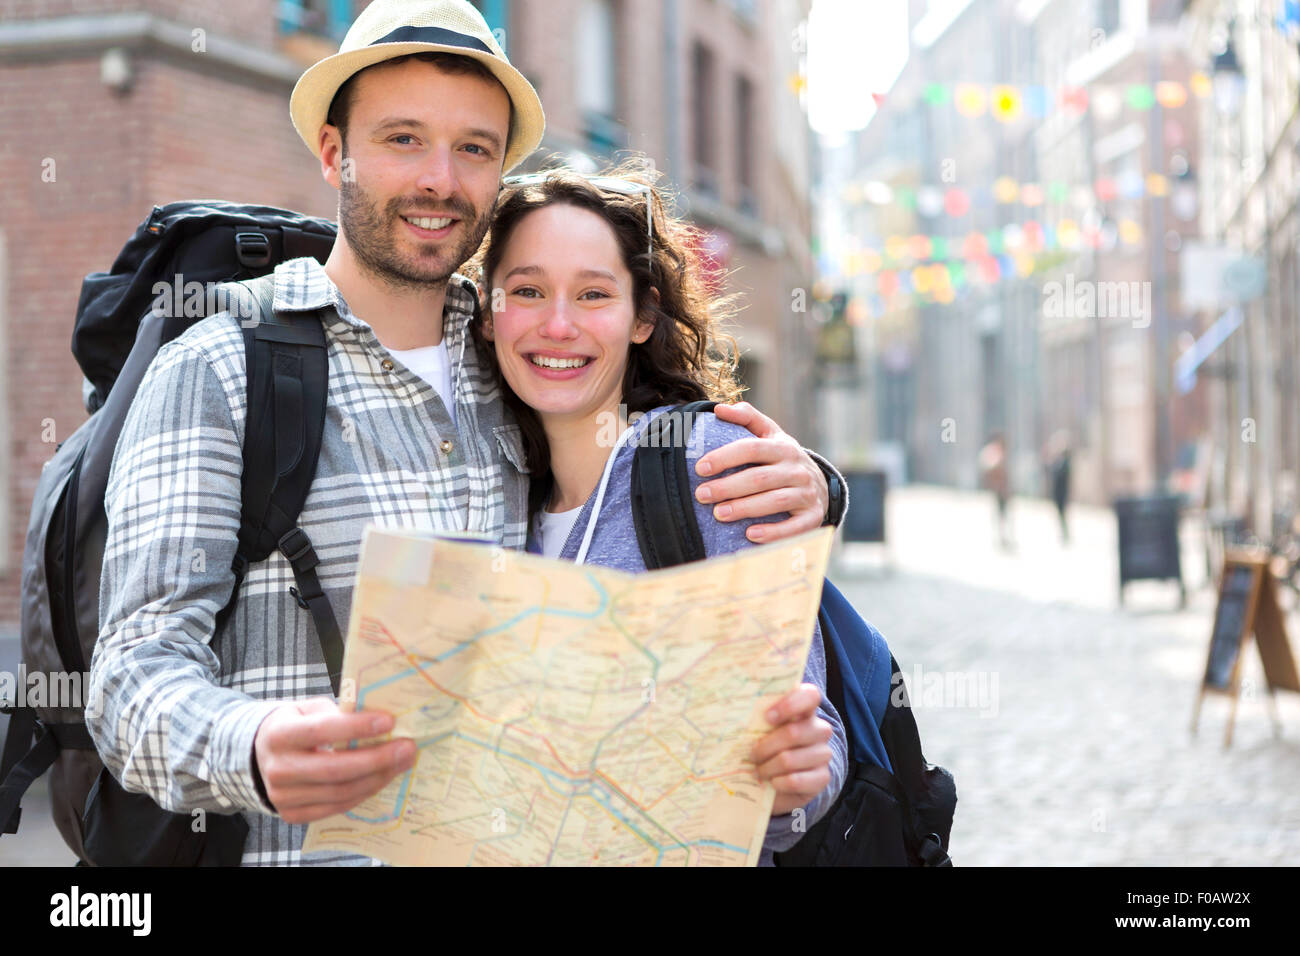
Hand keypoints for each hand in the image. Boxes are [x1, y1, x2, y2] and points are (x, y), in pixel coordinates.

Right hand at [252, 698, 415, 823]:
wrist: (262, 755)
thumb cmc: (294, 725)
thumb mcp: (308, 709)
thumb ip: (337, 713)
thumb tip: (379, 720)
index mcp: (279, 735)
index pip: (321, 731)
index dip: (357, 727)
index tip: (389, 722)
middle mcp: (277, 769)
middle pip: (335, 769)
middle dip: (378, 759)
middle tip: (407, 748)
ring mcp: (283, 796)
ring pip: (340, 792)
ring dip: (377, 778)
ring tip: (401, 763)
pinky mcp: (293, 814)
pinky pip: (336, 807)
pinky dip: (363, 793)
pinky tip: (382, 778)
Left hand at [695, 402, 829, 543]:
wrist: (820, 486)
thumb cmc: (782, 460)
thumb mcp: (770, 435)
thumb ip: (747, 418)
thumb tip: (719, 409)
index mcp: (783, 447)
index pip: (752, 448)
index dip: (725, 457)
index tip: (700, 468)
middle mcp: (797, 469)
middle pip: (760, 478)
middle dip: (728, 487)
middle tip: (702, 495)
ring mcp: (807, 494)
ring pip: (775, 501)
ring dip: (745, 508)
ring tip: (718, 514)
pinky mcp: (813, 517)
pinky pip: (794, 527)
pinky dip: (773, 532)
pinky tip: (750, 535)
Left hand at [750, 683, 833, 816]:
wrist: (778, 784)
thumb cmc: (766, 749)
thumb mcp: (760, 731)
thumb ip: (756, 719)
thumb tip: (734, 714)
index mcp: (805, 710)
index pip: (810, 695)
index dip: (790, 704)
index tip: (768, 716)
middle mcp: (819, 729)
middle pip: (793, 732)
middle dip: (765, 746)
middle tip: (752, 754)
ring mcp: (823, 753)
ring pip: (789, 759)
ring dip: (768, 767)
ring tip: (758, 771)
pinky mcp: (823, 777)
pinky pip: (795, 780)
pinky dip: (777, 783)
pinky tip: (772, 782)